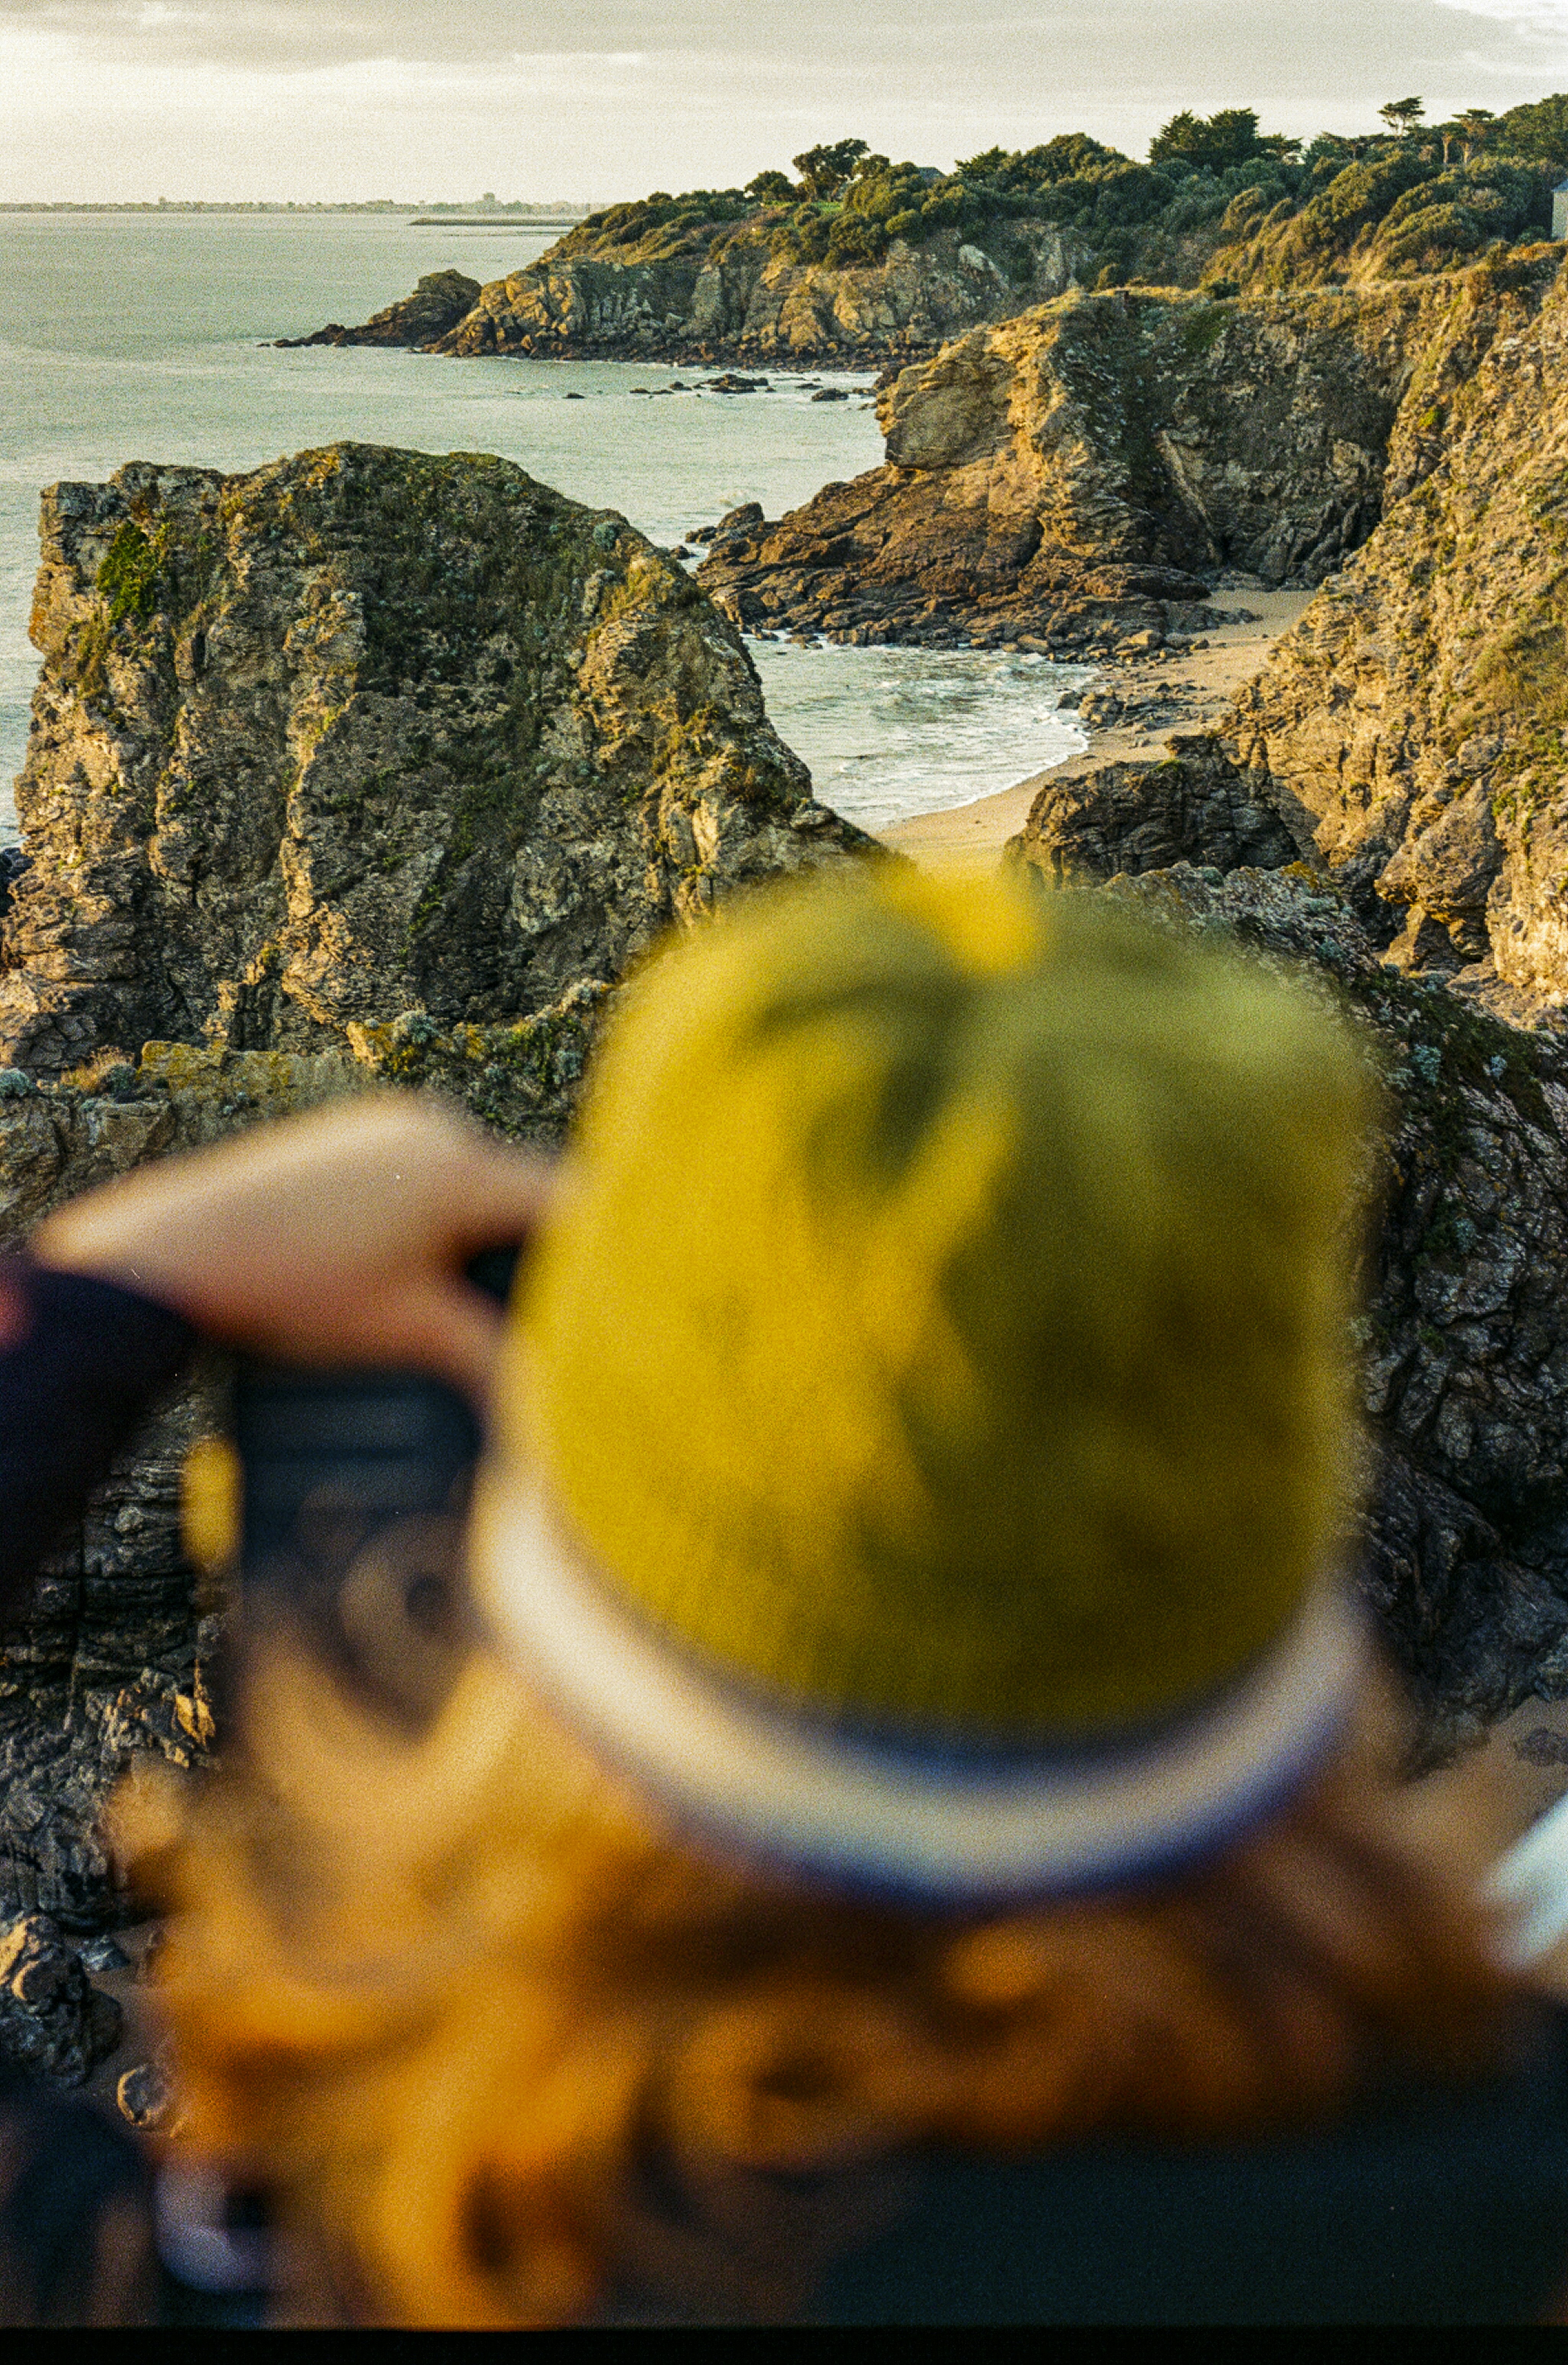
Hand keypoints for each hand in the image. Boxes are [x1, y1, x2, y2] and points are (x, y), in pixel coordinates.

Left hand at [30, 1094, 552, 1408]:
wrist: (177, 1251)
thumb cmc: (292, 1290)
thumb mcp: (404, 1333)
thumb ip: (489, 1360)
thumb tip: (546, 1409)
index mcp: (462, 1169)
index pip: (568, 1204)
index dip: (602, 1255)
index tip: (618, 1299)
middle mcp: (436, 1127)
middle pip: (521, 1193)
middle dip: (532, 1257)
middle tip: (539, 1319)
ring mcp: (390, 1124)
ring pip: (473, 1182)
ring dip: (481, 1238)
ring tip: (464, 1302)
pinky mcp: (353, 1134)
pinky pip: (427, 1171)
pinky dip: (438, 1217)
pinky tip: (411, 1267)